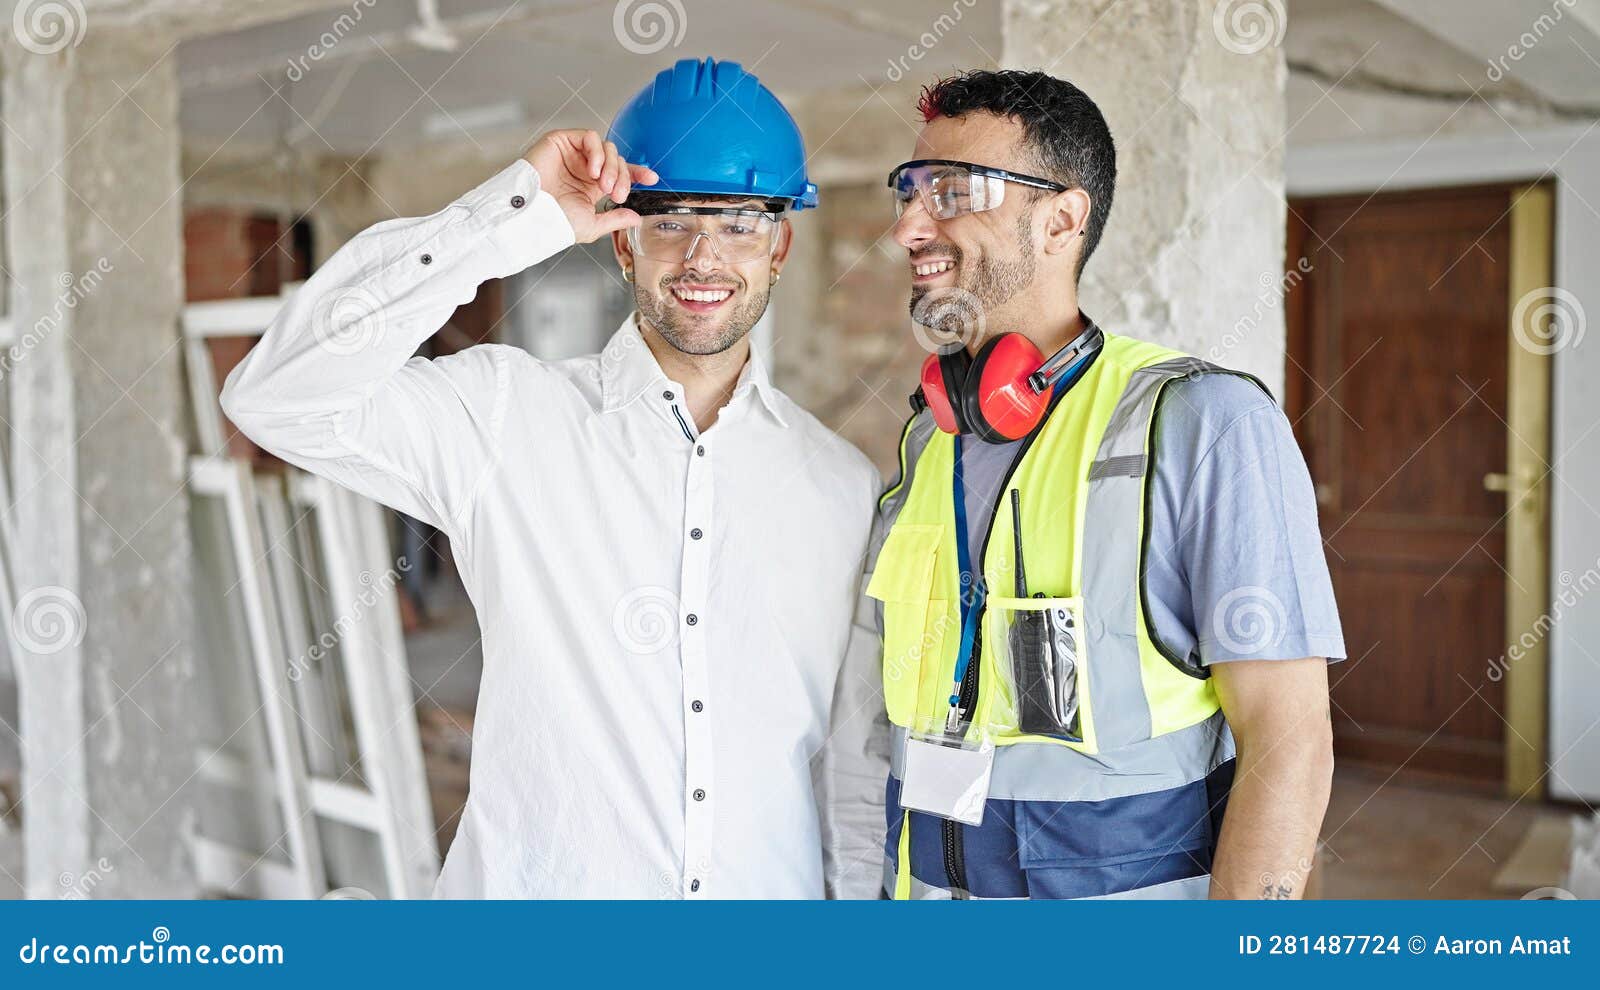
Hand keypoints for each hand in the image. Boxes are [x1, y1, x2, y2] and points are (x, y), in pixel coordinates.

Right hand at [522, 129, 658, 243]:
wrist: (533, 214)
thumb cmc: (554, 222)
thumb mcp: (592, 225)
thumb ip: (615, 219)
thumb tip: (636, 219)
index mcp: (590, 186)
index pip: (619, 173)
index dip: (637, 173)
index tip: (652, 178)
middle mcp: (583, 168)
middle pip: (616, 159)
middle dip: (622, 176)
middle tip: (616, 193)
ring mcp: (573, 154)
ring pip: (606, 147)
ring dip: (611, 165)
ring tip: (603, 185)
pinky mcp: (562, 141)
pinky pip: (589, 137)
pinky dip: (596, 152)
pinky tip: (592, 171)